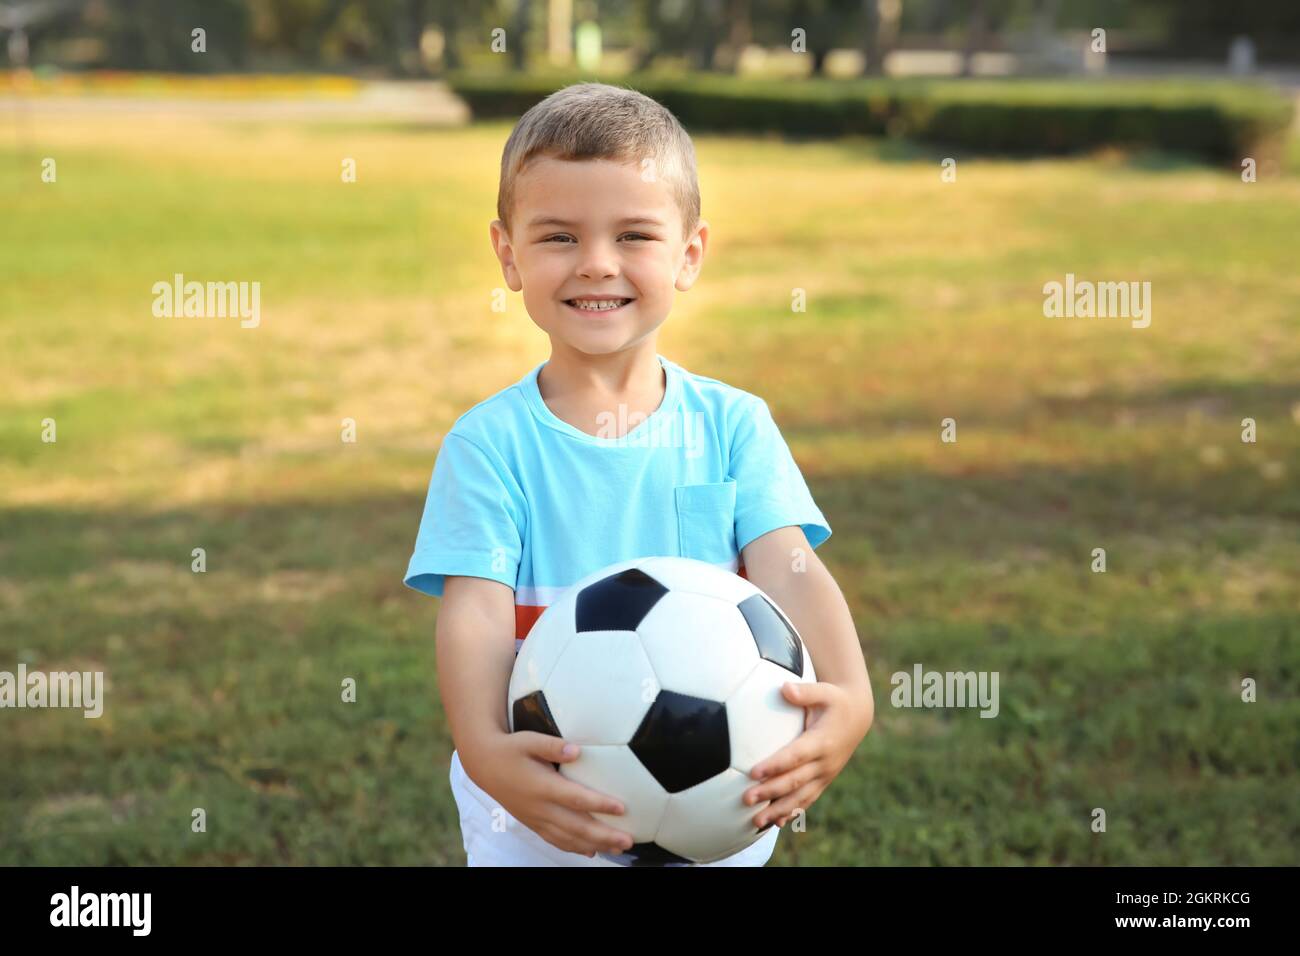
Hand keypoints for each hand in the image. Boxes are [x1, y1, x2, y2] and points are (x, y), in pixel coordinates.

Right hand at [464, 731, 636, 857]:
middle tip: (628, 840)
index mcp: (542, 786)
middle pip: (576, 826)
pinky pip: (556, 840)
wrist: (484, 765)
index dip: (598, 804)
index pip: (575, 799)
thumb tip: (577, 750)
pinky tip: (591, 851)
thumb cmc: (511, 749)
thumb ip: (552, 745)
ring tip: (618, 848)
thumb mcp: (529, 740)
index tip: (621, 808)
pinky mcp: (533, 823)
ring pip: (568, 838)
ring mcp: (536, 818)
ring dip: (595, 845)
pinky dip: (574, 848)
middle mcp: (540, 807)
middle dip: (603, 835)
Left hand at [741, 680, 872, 828]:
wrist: (858, 716)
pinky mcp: (824, 780)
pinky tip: (775, 824)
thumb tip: (784, 688)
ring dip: (778, 810)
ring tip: (755, 822)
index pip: (795, 756)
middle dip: (770, 792)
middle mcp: (824, 762)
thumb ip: (805, 691)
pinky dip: (792, 812)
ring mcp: (825, 774)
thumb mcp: (825, 691)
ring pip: (800, 797)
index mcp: (822, 741)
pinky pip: (807, 800)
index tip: (754, 772)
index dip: (776, 765)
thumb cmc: (835, 700)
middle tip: (746, 799)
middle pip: (794, 781)